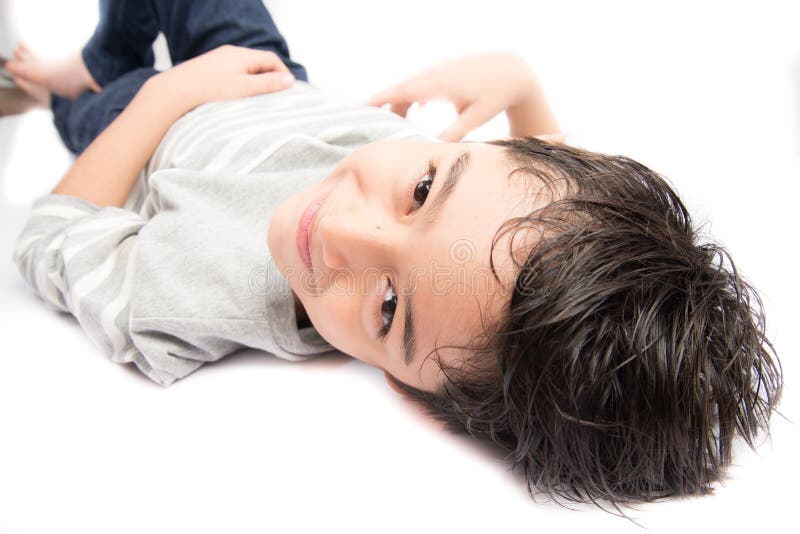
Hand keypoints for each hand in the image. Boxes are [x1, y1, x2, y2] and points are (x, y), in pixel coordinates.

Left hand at [156, 45, 295, 110]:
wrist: (174, 92)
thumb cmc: (210, 90)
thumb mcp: (244, 89)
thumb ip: (268, 84)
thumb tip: (290, 80)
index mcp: (241, 55)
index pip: (271, 59)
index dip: (283, 74)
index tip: (288, 92)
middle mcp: (230, 54)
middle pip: (259, 64)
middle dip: (270, 79)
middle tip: (276, 98)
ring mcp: (218, 61)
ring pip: (245, 70)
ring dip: (255, 83)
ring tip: (257, 101)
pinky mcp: (208, 70)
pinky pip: (232, 75)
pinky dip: (241, 85)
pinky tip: (237, 99)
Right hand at [366, 52, 539, 141]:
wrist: (513, 71)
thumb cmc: (495, 96)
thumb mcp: (475, 118)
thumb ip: (453, 133)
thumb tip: (432, 149)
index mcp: (439, 84)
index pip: (403, 91)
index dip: (381, 99)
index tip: (363, 107)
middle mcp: (436, 74)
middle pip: (403, 90)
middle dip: (387, 106)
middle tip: (373, 125)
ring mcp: (440, 70)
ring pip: (413, 87)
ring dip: (403, 103)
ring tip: (395, 123)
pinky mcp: (446, 72)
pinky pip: (423, 84)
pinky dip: (416, 96)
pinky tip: (418, 109)